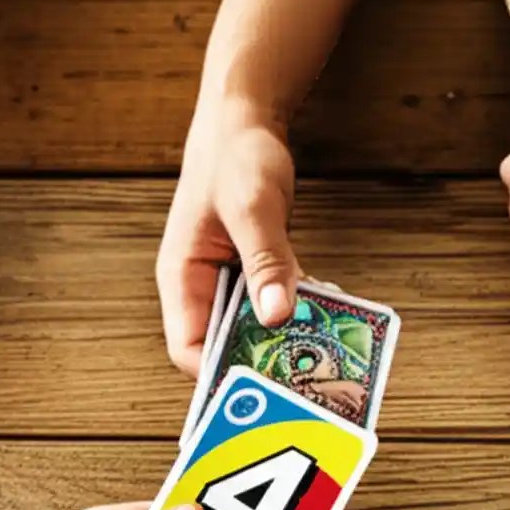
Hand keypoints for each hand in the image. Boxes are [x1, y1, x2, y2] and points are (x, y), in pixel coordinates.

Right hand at [157, 104, 300, 375]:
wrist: (245, 122)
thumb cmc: (234, 157)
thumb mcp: (251, 208)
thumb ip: (265, 260)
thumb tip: (276, 315)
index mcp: (181, 277)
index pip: (188, 347)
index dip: (217, 374)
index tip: (258, 387)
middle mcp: (201, 286)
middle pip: (222, 345)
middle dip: (258, 362)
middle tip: (300, 378)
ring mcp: (228, 280)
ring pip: (252, 328)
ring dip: (284, 338)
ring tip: (321, 349)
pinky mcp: (254, 271)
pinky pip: (274, 304)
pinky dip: (298, 311)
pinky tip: (328, 312)